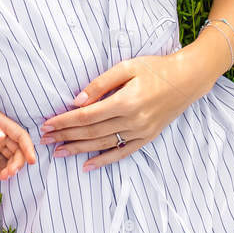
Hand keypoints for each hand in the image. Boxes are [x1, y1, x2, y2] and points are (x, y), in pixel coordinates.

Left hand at [0, 93, 37, 180]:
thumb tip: (1, 138)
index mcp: (3, 123)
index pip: (21, 136)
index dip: (29, 148)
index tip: (32, 161)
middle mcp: (2, 133)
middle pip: (17, 150)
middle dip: (17, 163)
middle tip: (9, 174)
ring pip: (9, 157)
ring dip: (10, 168)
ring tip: (2, 177)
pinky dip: (1, 168)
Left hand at [37, 50, 206, 170]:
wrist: (188, 79)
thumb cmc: (156, 68)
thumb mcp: (127, 67)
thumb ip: (100, 84)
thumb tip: (76, 101)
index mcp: (126, 101)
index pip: (86, 116)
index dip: (64, 121)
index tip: (47, 124)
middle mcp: (133, 120)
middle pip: (91, 132)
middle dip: (65, 136)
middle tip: (44, 140)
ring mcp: (141, 132)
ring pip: (103, 145)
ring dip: (78, 150)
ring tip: (58, 152)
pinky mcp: (147, 137)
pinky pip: (122, 152)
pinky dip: (104, 160)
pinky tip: (87, 165)